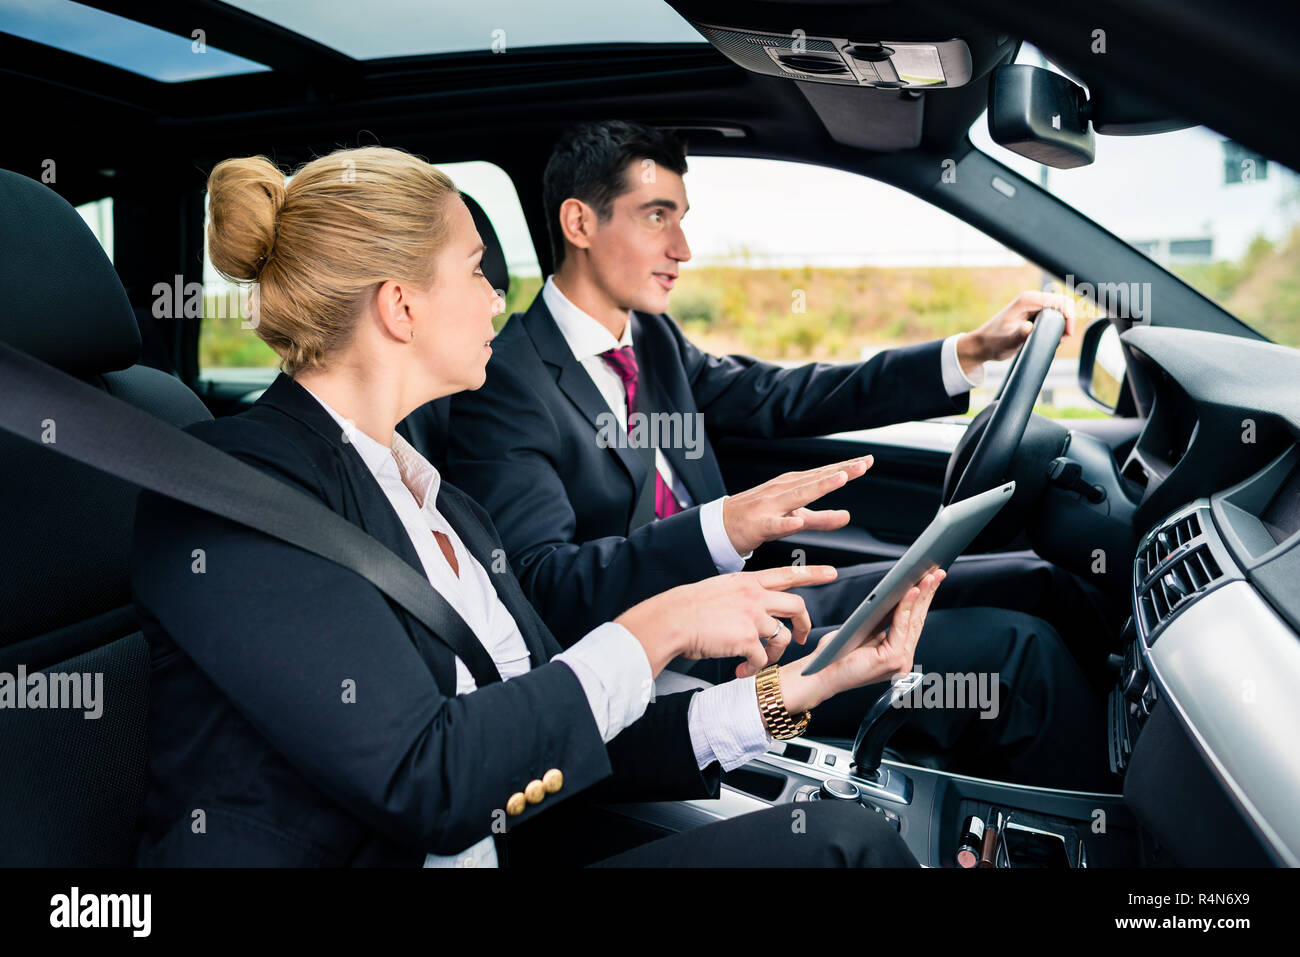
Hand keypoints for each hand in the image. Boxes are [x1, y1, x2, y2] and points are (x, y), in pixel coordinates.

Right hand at [614, 564, 837, 677]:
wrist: (671, 620)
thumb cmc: (688, 608)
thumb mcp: (720, 589)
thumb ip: (741, 595)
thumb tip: (753, 606)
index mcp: (747, 582)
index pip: (787, 574)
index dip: (812, 574)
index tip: (830, 573)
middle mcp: (754, 596)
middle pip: (796, 605)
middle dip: (804, 623)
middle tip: (801, 636)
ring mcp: (752, 617)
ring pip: (782, 637)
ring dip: (774, 653)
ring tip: (758, 661)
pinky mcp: (746, 640)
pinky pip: (762, 658)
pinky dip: (753, 669)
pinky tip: (741, 671)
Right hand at [722, 456, 872, 555]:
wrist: (721, 526)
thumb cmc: (758, 518)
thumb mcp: (795, 518)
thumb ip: (822, 519)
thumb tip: (848, 516)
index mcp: (792, 486)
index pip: (823, 475)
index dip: (846, 468)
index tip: (868, 461)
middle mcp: (782, 490)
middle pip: (815, 480)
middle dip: (839, 471)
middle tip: (862, 465)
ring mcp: (769, 506)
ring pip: (797, 496)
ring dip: (819, 486)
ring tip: (840, 479)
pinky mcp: (758, 525)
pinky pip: (773, 524)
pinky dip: (785, 522)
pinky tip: (797, 522)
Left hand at [778, 568, 945, 713]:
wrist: (820, 674)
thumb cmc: (836, 654)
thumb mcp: (863, 630)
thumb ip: (882, 619)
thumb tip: (895, 595)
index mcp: (897, 654)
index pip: (913, 623)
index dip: (923, 600)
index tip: (930, 580)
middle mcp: (903, 660)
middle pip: (918, 620)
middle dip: (928, 594)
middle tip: (936, 573)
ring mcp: (900, 661)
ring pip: (913, 621)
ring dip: (922, 595)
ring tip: (928, 576)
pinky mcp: (893, 659)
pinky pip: (901, 626)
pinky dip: (907, 606)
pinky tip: (911, 590)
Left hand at [957, 291, 1078, 376]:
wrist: (982, 345)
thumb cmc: (992, 342)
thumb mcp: (1006, 341)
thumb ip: (1018, 334)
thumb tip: (1029, 328)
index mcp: (1028, 299)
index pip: (1060, 301)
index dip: (1069, 316)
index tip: (1066, 335)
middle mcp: (1032, 299)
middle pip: (1063, 305)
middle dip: (1067, 322)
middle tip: (1060, 340)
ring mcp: (1034, 306)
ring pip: (1060, 312)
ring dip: (1062, 326)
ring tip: (1054, 341)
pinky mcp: (1034, 315)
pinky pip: (1053, 318)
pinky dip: (1056, 328)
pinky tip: (1049, 339)